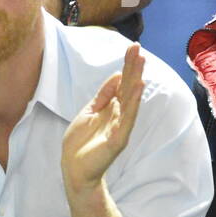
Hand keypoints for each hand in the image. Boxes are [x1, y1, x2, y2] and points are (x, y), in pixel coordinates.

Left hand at [62, 43, 144, 194]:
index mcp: (112, 108)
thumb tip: (117, 75)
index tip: (133, 47)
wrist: (74, 170)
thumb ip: (103, 96)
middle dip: (133, 68)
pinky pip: (126, 120)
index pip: (122, 83)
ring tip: (141, 64)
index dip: (127, 65)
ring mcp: (120, 127)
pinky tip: (137, 90)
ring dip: (135, 82)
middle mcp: (119, 116)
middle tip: (138, 48)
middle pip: (128, 88)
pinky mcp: (117, 140)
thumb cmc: (81, 143)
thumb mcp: (89, 112)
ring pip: (130, 101)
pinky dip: (132, 105)